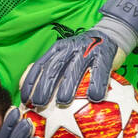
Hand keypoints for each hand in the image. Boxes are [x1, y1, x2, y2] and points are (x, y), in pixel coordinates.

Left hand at [20, 0, 137, 106]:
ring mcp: (87, 51)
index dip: (31, 82)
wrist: (112, 33)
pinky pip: (100, 71)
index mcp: (58, 50)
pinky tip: (94, 98)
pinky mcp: (104, 55)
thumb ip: (53, 67)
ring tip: (63, 102)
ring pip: (75, 69)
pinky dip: (97, 84)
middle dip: (45, 87)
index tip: (25, 99)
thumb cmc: (86, 51)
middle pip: (54, 68)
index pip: (40, 66)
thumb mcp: (67, 54)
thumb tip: (35, 91)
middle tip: (39, 104)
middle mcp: (70, 49)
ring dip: (68, 86)